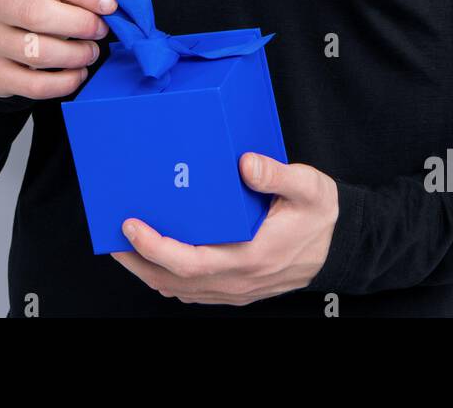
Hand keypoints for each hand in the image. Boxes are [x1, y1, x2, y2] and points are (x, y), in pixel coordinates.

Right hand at [0, 0, 118, 99]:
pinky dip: (64, 82)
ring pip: (36, 51)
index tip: (109, 5)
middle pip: (38, 14)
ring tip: (90, 53)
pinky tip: (77, 74)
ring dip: (74, 55)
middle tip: (101, 31)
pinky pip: (33, 84)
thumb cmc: (32, 5)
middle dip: (80, 24)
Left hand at [112, 153, 338, 305]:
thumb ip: (278, 174)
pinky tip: (153, 255)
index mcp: (251, 255)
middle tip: (111, 233)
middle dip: (136, 259)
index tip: (132, 224)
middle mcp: (238, 278)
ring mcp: (234, 288)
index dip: (155, 247)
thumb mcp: (309, 187)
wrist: (341, 247)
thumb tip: (246, 163)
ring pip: (176, 288)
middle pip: (172, 279)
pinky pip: (190, 289)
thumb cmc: (321, 216)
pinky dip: (164, 275)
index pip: (191, 261)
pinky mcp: (233, 289)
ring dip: (146, 269)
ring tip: (122, 243)